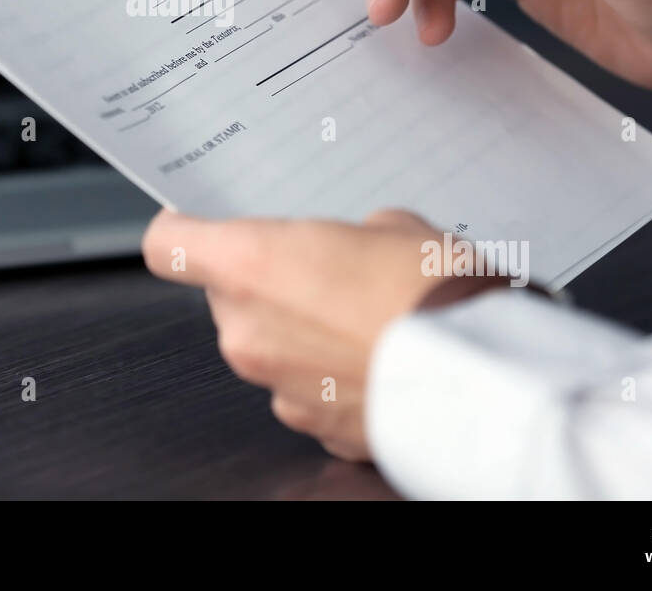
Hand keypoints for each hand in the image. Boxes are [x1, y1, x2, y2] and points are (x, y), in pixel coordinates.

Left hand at [142, 207, 494, 460]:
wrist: (485, 375)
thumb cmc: (436, 291)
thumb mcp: (390, 224)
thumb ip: (342, 235)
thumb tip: (351, 247)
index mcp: (249, 265)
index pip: (165, 246)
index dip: (181, 231)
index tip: (196, 224)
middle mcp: (246, 331)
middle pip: (225, 297)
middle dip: (265, 283)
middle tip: (324, 270)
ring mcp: (274, 387)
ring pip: (265, 345)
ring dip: (298, 331)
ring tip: (362, 318)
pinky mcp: (312, 429)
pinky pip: (302, 390)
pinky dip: (327, 376)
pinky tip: (373, 359)